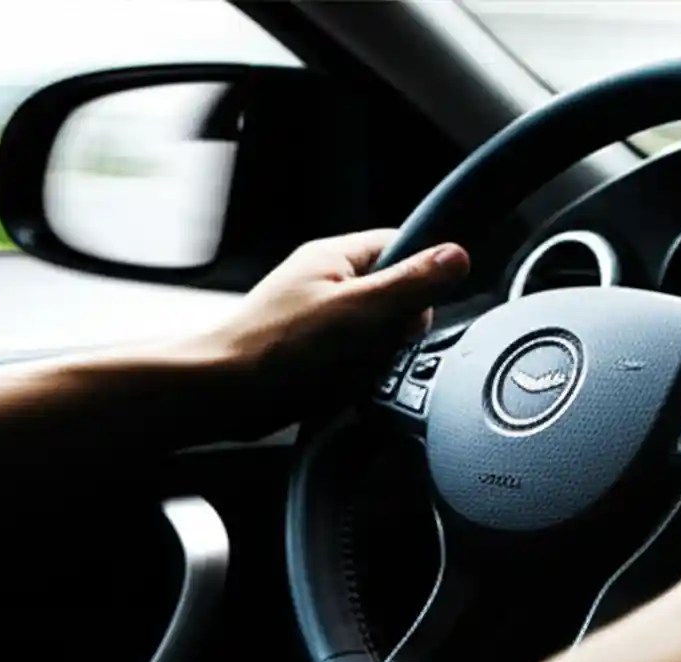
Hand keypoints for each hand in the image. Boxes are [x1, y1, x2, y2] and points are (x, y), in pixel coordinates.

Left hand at [180, 229, 468, 435]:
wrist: (223, 396)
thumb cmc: (276, 347)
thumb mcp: (356, 310)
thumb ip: (410, 284)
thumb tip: (458, 255)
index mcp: (335, 256)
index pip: (402, 247)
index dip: (421, 278)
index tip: (417, 309)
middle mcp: (329, 283)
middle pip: (397, 297)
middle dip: (396, 330)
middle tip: (373, 346)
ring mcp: (323, 320)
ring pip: (382, 335)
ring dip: (377, 358)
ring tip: (350, 371)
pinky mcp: (318, 355)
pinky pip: (361, 362)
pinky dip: (360, 377)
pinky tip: (345, 387)